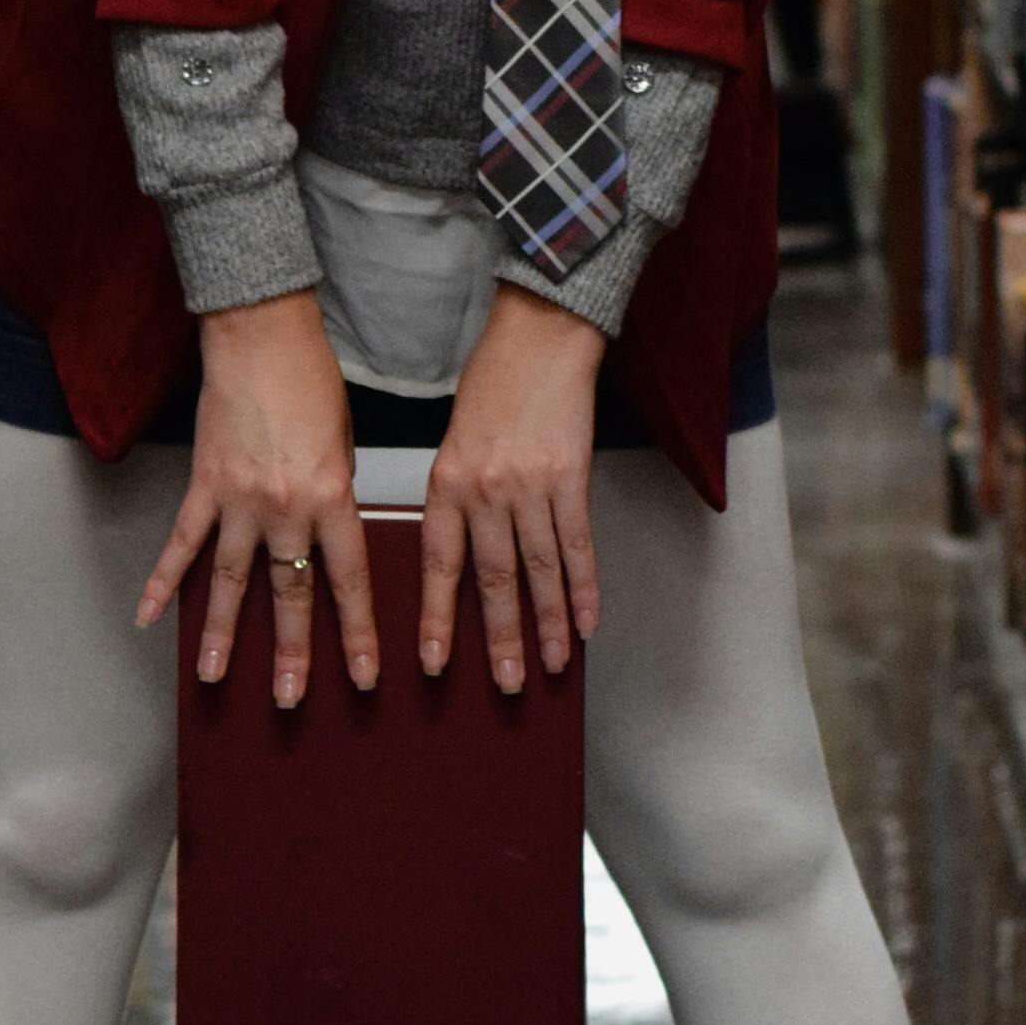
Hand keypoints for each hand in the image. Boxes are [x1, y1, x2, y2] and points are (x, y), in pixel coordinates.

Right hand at [138, 292, 377, 708]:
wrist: (260, 337)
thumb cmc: (310, 382)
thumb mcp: (343, 444)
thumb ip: (334, 495)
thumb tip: (326, 536)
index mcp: (332, 496)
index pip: (349, 580)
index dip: (358, 632)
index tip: (363, 676)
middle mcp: (285, 507)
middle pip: (291, 593)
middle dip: (294, 651)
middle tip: (292, 699)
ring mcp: (239, 500)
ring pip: (233, 581)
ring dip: (224, 634)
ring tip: (217, 677)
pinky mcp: (203, 485)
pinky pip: (182, 544)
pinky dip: (164, 582)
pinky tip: (148, 617)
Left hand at [422, 289, 603, 692]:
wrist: (538, 340)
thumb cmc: (492, 387)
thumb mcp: (454, 442)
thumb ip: (456, 499)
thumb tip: (462, 560)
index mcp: (445, 484)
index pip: (439, 566)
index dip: (438, 619)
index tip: (436, 665)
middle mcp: (485, 491)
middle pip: (494, 580)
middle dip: (500, 639)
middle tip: (508, 684)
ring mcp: (530, 487)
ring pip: (540, 572)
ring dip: (549, 624)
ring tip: (553, 666)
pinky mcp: (571, 479)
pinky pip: (578, 546)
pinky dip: (585, 588)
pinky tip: (589, 622)